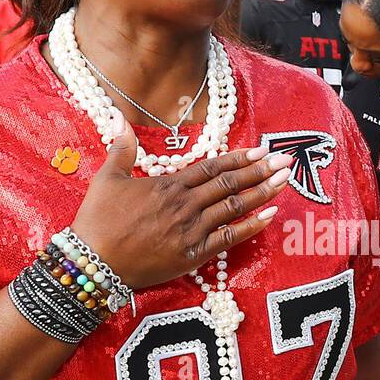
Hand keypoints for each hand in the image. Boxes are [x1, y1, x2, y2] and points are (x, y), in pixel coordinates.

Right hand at [70, 121, 293, 289]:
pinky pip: (230, 238)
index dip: (239, 158)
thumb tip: (118, 118)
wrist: (93, 261)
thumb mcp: (107, 178)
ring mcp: (192, 230)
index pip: (212, 167)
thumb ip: (121, 149)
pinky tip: (270, 215)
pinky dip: (252, 227)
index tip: (261, 149)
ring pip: (235, 207)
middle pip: (230, 184)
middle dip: (261, 170)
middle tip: (286, 160)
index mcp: (168, 185)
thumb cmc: (97, 221)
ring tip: (285, 181)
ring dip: (263, 193)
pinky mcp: (193, 254)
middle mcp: (185, 204)